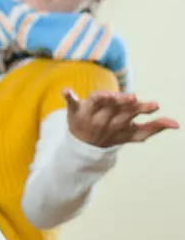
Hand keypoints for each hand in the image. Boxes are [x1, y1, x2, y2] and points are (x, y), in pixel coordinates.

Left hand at [64, 89, 178, 147]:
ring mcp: (88, 115)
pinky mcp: (74, 111)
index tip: (154, 105)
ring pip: (97, 103)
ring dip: (105, 98)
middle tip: (134, 98)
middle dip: (125, 104)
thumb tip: (177, 124)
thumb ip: (153, 128)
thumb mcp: (132, 135)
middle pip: (115, 109)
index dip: (142, 110)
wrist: (83, 148)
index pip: (132, 115)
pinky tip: (66, 91)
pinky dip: (68, 97)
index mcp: (118, 124)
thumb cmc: (113, 135)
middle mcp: (103, 119)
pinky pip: (70, 103)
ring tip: (114, 95)